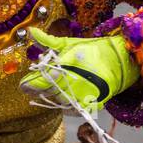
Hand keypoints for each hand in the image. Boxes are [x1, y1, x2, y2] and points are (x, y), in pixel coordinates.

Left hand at [21, 30, 138, 110]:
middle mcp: (75, 79)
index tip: (23, 85)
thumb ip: (48, 41)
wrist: (118, 61)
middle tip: (34, 86)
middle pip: (49, 91)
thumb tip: (31, 32)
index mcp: (69, 62)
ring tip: (53, 89)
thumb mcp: (69, 43)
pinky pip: (72, 110)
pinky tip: (65, 98)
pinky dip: (66, 106)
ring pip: (59, 101)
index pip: (44, 78)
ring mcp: (84, 93)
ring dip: (52, 97)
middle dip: (40, 89)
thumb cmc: (91, 50)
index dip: (31, 83)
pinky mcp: (92, 103)